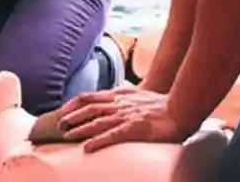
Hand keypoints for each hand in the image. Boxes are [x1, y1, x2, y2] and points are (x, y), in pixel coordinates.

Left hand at [55, 87, 188, 152]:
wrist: (180, 109)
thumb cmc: (161, 105)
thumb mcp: (138, 95)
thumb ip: (125, 94)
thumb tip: (117, 92)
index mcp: (119, 95)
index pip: (90, 96)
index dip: (73, 104)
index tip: (62, 112)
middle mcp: (120, 104)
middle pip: (89, 107)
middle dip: (72, 116)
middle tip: (58, 125)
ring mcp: (127, 115)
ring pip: (97, 121)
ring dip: (80, 128)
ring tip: (66, 136)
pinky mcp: (135, 128)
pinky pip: (113, 135)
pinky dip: (98, 140)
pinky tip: (87, 147)